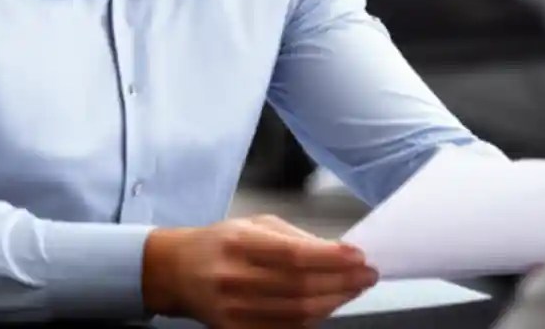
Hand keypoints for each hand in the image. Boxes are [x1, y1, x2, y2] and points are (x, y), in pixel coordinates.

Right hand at [143, 214, 378, 327]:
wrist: (177, 272)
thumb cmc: (221, 243)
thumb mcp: (253, 225)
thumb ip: (295, 237)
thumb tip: (339, 252)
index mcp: (238, 244)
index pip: (294, 255)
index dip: (331, 258)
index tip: (359, 256)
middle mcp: (233, 278)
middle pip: (300, 288)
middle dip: (342, 282)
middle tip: (368, 275)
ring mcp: (233, 311)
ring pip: (297, 314)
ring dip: (334, 302)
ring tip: (355, 289)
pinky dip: (313, 319)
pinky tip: (329, 305)